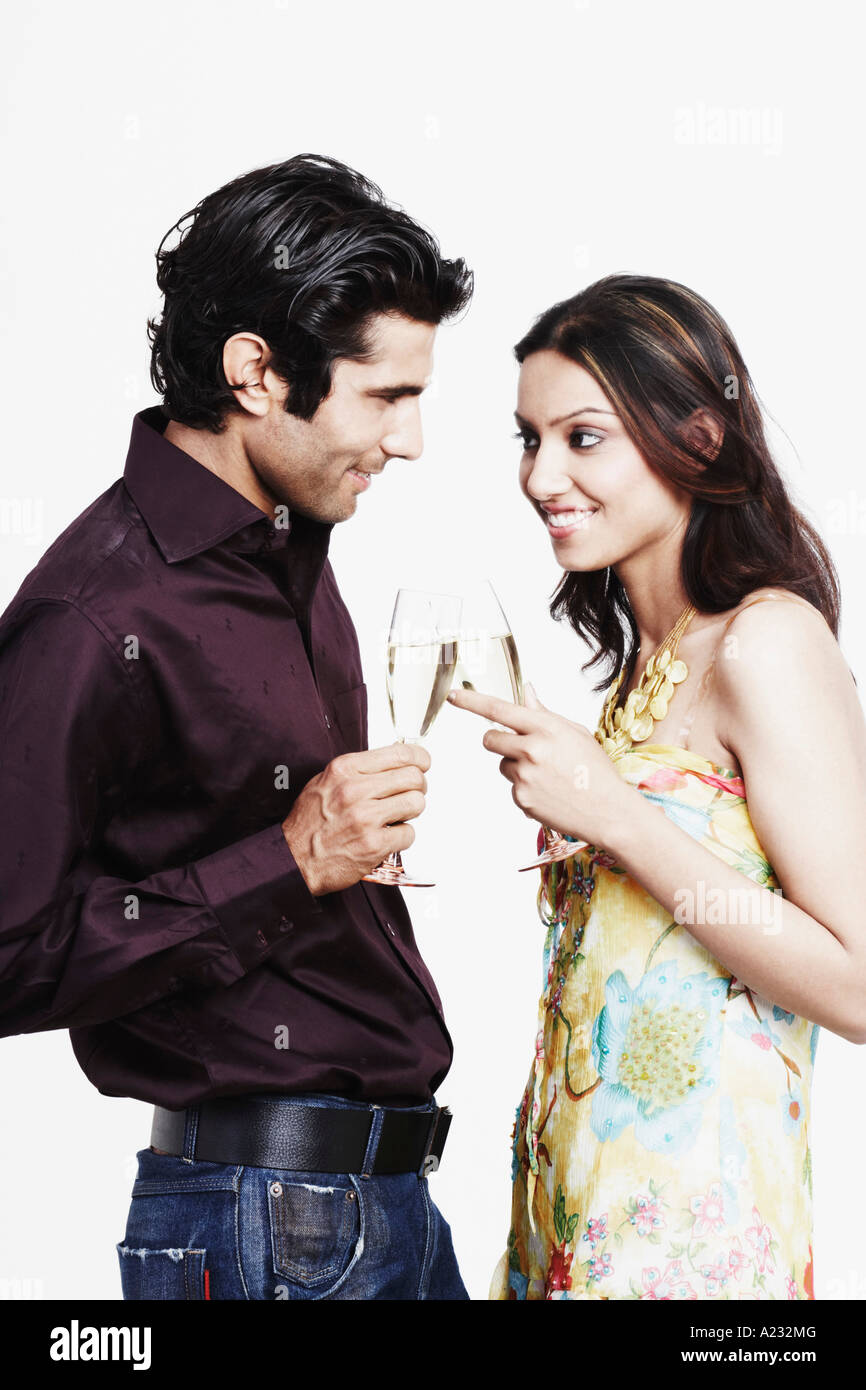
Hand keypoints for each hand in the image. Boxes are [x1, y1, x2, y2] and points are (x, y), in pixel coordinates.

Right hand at [281, 742, 430, 895]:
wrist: (293, 858)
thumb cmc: (309, 822)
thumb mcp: (326, 781)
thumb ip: (358, 770)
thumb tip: (393, 763)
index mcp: (345, 769)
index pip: (400, 753)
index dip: (419, 758)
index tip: (423, 763)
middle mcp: (355, 790)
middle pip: (414, 777)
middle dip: (418, 786)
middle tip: (411, 794)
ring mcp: (365, 817)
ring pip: (416, 803)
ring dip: (411, 812)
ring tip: (397, 817)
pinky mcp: (373, 844)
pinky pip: (409, 834)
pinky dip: (402, 837)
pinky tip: (387, 837)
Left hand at [446, 682, 632, 847]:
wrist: (609, 812)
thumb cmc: (596, 770)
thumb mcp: (575, 733)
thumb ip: (544, 714)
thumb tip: (526, 693)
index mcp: (546, 728)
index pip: (500, 710)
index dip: (472, 701)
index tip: (453, 696)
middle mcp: (531, 750)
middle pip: (490, 739)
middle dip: (498, 740)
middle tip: (523, 748)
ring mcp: (524, 777)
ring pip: (502, 764)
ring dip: (517, 766)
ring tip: (548, 775)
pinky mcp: (521, 799)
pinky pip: (512, 786)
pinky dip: (525, 788)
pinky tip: (550, 792)